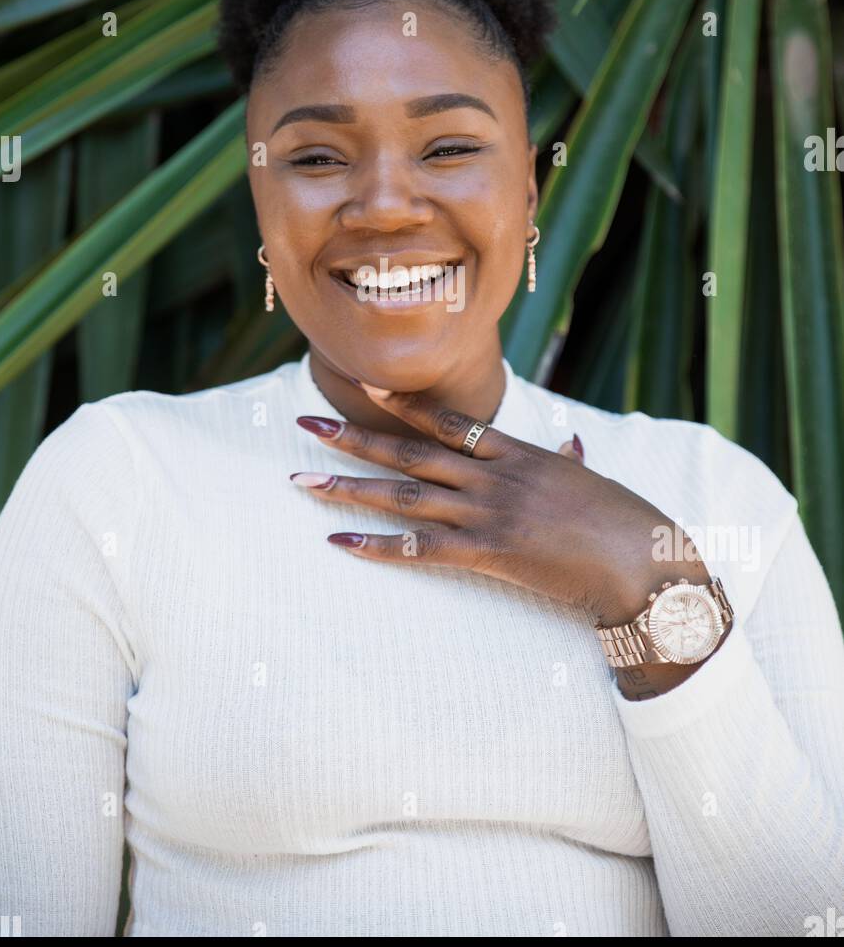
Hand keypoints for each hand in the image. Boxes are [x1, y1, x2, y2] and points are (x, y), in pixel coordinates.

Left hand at [292, 382, 703, 625]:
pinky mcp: (489, 553)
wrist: (643, 562)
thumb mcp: (594, 484)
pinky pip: (421, 548)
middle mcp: (494, 476)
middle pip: (410, 452)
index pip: (449, 421)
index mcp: (517, 453)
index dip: (403, 402)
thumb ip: (570, 462)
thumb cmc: (627, 522)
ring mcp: (488, 513)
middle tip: (304, 425)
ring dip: (348, 487)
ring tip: (302, 480)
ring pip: (403, 495)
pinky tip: (340, 541)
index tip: (363, 383)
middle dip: (353, 437)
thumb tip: (571, 447)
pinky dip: (376, 545)